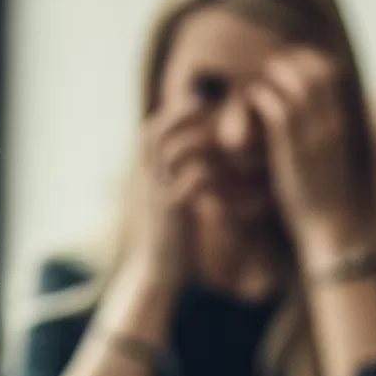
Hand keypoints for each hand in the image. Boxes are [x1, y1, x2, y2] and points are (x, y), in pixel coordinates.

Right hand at [130, 102, 217, 292]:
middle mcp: (145, 180)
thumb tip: (195, 162)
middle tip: (211, 104)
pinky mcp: (172, 210)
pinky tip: (232, 170)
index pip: (151, 130)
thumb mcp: (168, 204)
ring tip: (224, 133)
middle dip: (183, 113)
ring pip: (175, 150)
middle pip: (157, 132)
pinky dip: (214, 168)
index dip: (173, 112)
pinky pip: (194, 177)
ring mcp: (156, 193)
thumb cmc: (169, 240)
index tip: (200, 100)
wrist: (155, 275)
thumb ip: (175, 180)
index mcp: (144, 175)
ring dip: (201, 137)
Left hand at [245, 46, 364, 247]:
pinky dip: (259, 98)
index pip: (327, 73)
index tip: (287, 67)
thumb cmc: (329, 203)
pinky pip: (272, 106)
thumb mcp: (331, 163)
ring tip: (255, 87)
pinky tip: (250, 106)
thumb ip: (322, 139)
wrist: (334, 230)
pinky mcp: (291, 149)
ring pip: (291, 82)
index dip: (305, 62)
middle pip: (310, 70)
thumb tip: (308, 130)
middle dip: (286, 64)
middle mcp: (329, 123)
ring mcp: (311, 134)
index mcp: (341, 124)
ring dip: (270, 78)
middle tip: (267, 72)